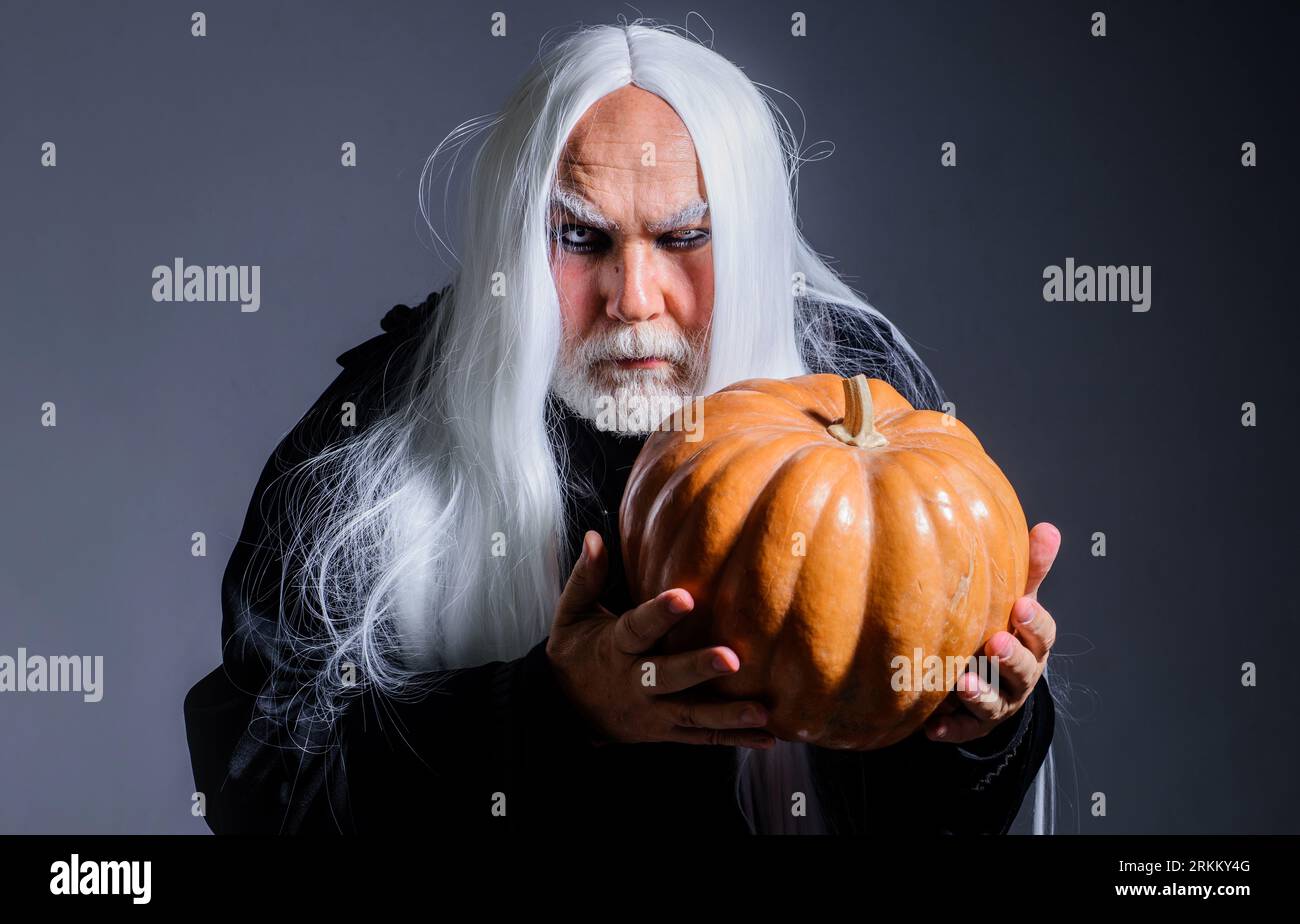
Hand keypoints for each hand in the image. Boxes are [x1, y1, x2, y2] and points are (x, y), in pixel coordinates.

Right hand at [545, 530, 775, 749]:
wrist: (563, 711)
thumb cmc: (575, 653)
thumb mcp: (571, 614)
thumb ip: (586, 576)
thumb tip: (594, 536)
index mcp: (615, 648)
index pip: (638, 628)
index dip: (660, 613)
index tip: (685, 596)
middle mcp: (635, 682)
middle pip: (668, 676)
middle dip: (698, 668)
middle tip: (731, 659)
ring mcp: (653, 712)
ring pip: (691, 714)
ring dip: (726, 715)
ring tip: (761, 713)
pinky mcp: (667, 731)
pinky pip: (702, 737)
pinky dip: (734, 739)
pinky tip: (768, 738)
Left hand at [922, 522, 1060, 744]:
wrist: (993, 681)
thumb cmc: (1004, 628)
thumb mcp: (1019, 599)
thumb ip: (1031, 569)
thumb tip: (1049, 528)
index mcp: (1033, 643)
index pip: (1042, 633)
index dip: (1033, 623)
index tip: (1020, 605)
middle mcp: (1021, 676)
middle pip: (1023, 670)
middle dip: (1011, 659)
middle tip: (994, 643)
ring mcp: (1000, 703)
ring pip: (995, 703)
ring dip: (980, 695)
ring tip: (962, 683)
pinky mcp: (974, 725)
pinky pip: (964, 730)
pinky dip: (950, 730)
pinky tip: (932, 729)